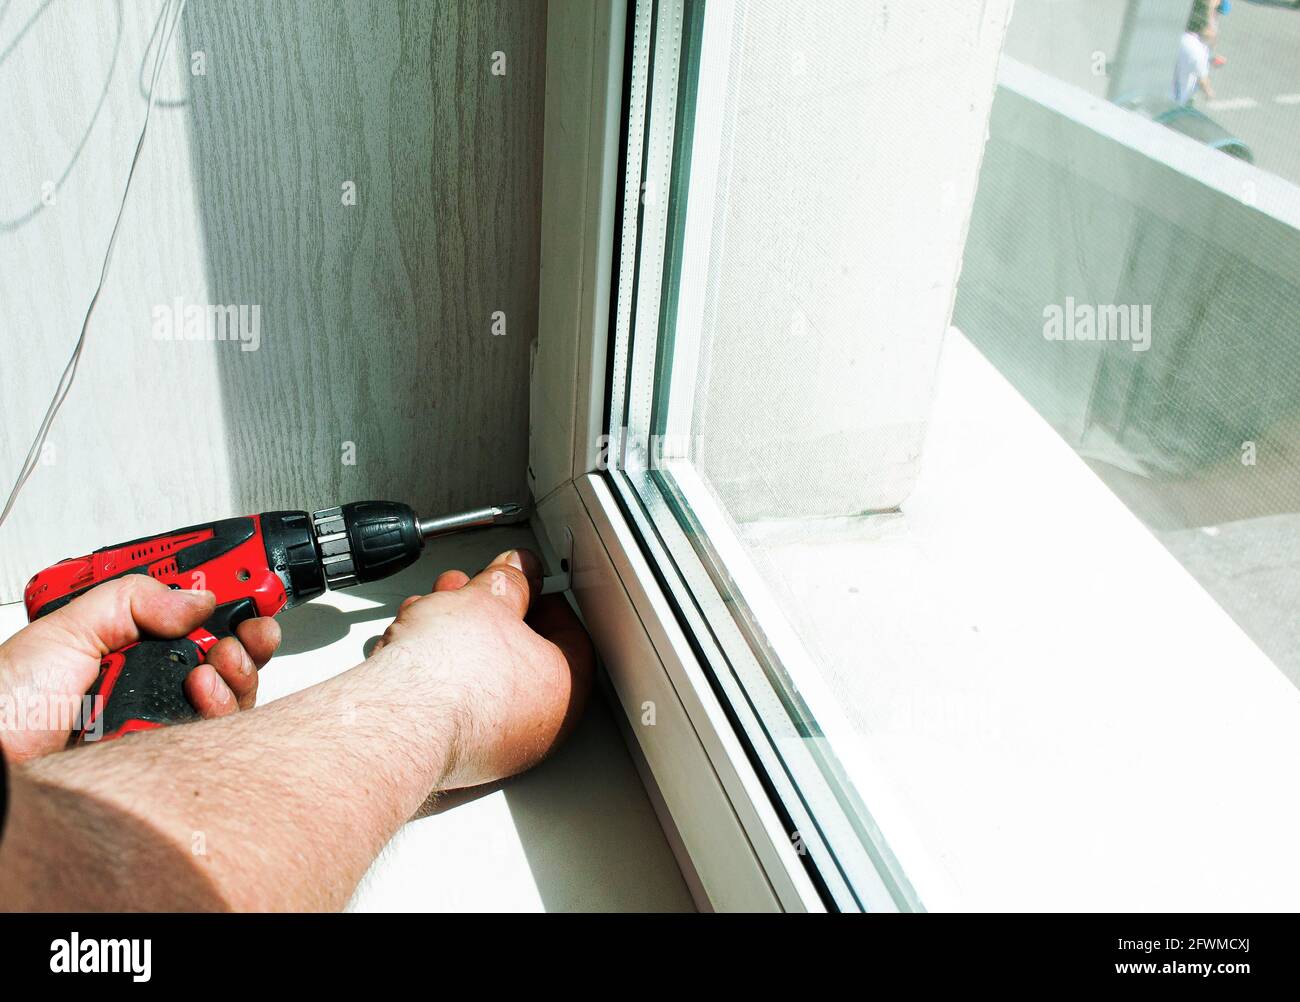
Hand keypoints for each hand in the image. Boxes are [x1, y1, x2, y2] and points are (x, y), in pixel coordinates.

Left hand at [0, 575, 279, 763]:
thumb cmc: (8, 701)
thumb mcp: (69, 627)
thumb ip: (134, 599)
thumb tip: (198, 596)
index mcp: (126, 641)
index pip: (193, 616)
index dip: (231, 602)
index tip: (255, 587)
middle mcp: (148, 679)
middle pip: (226, 656)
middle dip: (248, 639)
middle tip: (246, 632)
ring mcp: (161, 718)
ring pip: (230, 696)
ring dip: (233, 673)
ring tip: (208, 667)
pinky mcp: (168, 755)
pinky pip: (216, 734)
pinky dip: (219, 710)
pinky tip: (199, 697)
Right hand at [372, 548, 593, 790]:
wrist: (397, 722)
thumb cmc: (450, 674)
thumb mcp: (488, 598)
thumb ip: (510, 581)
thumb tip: (519, 572)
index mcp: (564, 689)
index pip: (571, 635)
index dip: (543, 600)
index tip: (523, 586)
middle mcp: (537, 727)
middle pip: (520, 656)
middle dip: (489, 616)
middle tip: (472, 594)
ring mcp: (496, 747)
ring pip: (483, 679)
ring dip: (457, 638)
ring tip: (433, 612)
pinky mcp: (455, 757)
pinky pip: (454, 705)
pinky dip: (438, 674)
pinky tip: (414, 647)